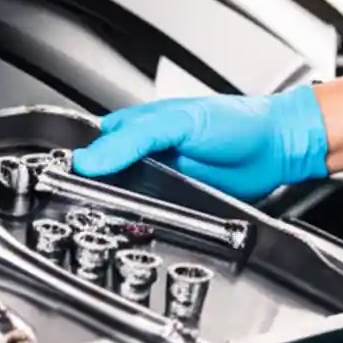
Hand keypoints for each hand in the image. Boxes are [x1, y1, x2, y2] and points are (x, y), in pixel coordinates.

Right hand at [72, 85, 329, 199]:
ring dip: (115, 207)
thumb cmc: (236, 121)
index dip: (78, 160)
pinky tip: (136, 221)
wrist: (277, 148)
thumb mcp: (177, 123)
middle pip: (104, 174)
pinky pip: (150, 214)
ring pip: (124, 197)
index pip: (93, 144)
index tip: (64, 177)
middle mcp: (144, 152)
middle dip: (93, 188)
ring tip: (103, 214)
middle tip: (81, 200)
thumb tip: (90, 160)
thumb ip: (133, 141)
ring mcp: (159, 179)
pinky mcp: (176, 202)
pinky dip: (141, 219)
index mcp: (136, 125)